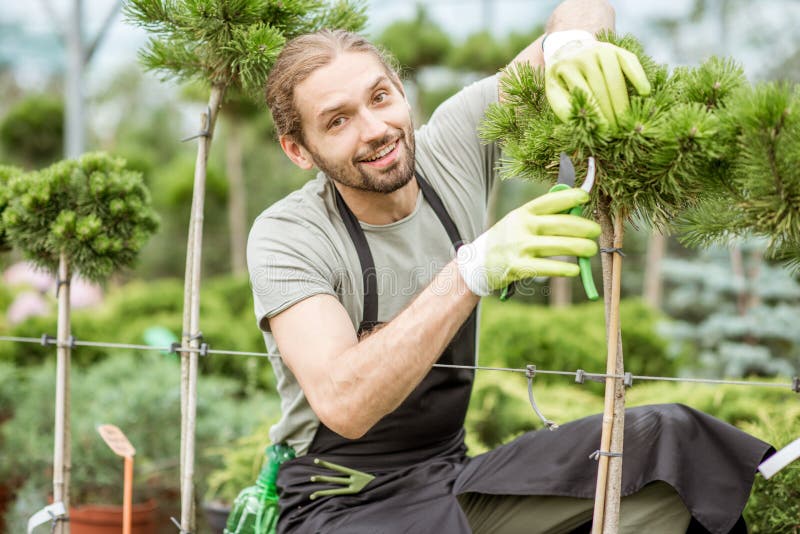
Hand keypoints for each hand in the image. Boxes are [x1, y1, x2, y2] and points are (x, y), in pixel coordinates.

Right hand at [456, 188, 600, 296]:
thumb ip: (544, 216)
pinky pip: (547, 267)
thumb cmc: (507, 238)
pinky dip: (563, 269)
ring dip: (579, 247)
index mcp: (524, 212)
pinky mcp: (519, 267)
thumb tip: (576, 208)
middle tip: (596, 231)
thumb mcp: (520, 220)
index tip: (586, 197)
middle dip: (583, 227)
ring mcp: (520, 247)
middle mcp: (522, 227)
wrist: (479, 262)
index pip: (550, 201)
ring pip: (557, 245)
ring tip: (591, 249)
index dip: (571, 197)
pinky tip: (575, 270)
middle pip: (560, 224)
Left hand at [543, 30, 650, 128]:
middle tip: (617, 131)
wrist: (568, 49)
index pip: (584, 94)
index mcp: (565, 67)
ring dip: (623, 102)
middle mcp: (583, 55)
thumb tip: (579, 122)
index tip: (604, 131)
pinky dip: (638, 76)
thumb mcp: (555, 92)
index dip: (596, 114)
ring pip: (616, 78)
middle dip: (610, 112)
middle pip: (601, 88)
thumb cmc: (563, 79)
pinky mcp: (616, 49)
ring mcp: (601, 49)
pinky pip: (630, 62)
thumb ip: (563, 107)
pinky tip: (645, 92)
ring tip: (628, 121)